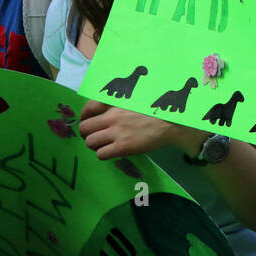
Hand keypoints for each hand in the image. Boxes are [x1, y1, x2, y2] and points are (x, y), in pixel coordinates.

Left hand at [78, 99, 205, 159]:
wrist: (172, 122)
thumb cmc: (157, 110)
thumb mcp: (135, 101)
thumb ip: (120, 104)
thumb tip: (108, 111)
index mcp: (115, 103)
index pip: (88, 108)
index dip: (84, 117)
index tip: (88, 122)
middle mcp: (112, 117)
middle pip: (84, 128)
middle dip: (86, 134)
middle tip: (95, 137)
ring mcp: (116, 132)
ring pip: (90, 142)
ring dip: (95, 145)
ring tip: (104, 146)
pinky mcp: (122, 147)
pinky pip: (101, 154)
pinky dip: (103, 154)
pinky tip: (112, 152)